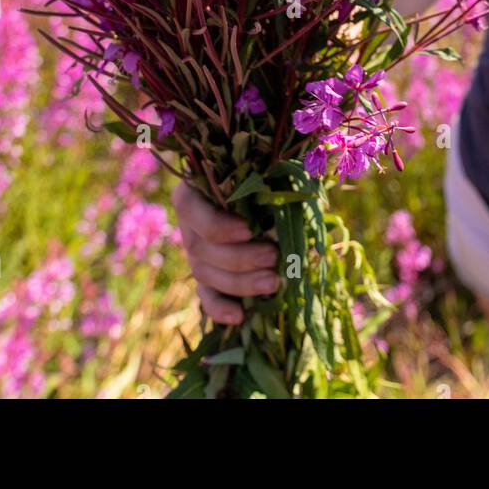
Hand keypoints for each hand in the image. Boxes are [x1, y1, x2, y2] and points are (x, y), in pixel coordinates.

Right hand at [173, 179, 280, 325]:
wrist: (264, 199)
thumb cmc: (266, 178)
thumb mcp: (267, 172)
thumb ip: (273, 176)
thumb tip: (300, 183)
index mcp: (194, 192)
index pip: (192, 211)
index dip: (217, 225)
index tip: (248, 229)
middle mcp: (188, 224)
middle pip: (201, 249)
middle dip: (239, 258)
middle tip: (272, 256)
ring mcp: (195, 253)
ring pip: (205, 275)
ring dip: (240, 283)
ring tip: (274, 282)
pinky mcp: (206, 277)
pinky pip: (206, 297)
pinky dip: (220, 309)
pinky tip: (240, 316)